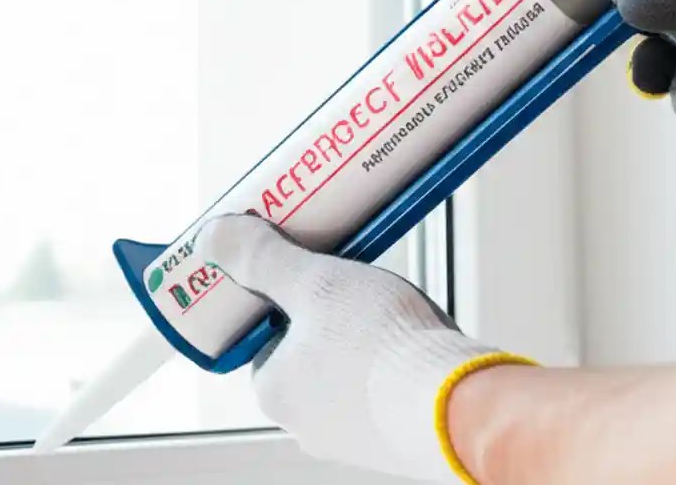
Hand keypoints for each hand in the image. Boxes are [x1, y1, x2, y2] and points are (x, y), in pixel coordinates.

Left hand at [196, 213, 533, 482]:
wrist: (462, 407)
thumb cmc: (385, 349)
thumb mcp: (313, 281)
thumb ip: (261, 259)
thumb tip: (212, 238)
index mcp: (276, 391)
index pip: (264, 335)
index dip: (284, 295)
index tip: (304, 270)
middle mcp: (309, 423)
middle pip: (310, 349)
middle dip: (332, 314)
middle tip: (353, 281)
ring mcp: (357, 436)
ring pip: (352, 368)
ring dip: (368, 336)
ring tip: (392, 307)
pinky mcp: (401, 438)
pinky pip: (390, 388)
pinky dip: (400, 363)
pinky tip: (420, 341)